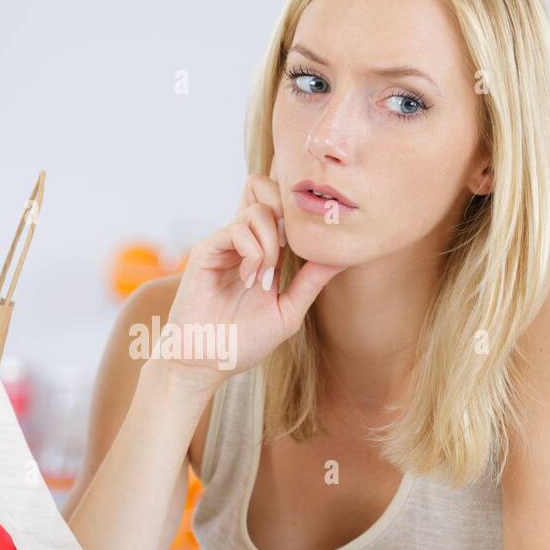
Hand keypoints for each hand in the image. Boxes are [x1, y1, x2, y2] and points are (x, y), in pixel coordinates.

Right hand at [161, 166, 344, 385]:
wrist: (206, 362)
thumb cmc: (242, 341)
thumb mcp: (288, 311)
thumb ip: (311, 282)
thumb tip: (344, 256)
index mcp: (262, 249)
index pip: (279, 205)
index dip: (298, 213)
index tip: (309, 246)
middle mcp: (242, 240)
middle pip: (264, 187)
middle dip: (286, 212)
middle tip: (289, 250)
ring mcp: (223, 243)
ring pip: (257, 209)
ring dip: (272, 244)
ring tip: (264, 279)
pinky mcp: (206, 251)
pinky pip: (236, 229)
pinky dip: (253, 252)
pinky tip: (249, 279)